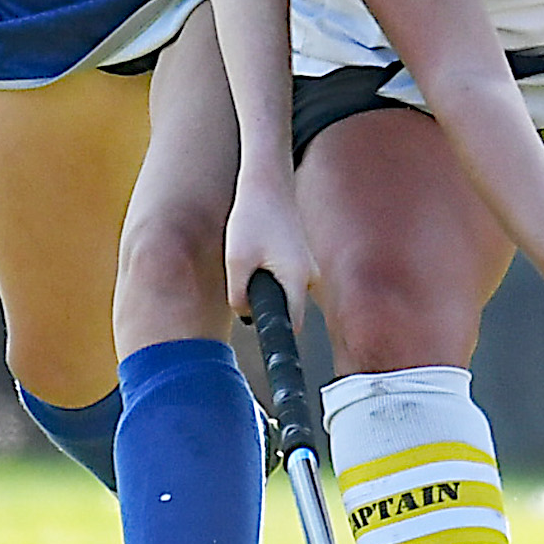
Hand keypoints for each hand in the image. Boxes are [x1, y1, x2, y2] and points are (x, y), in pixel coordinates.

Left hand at [225, 169, 314, 332]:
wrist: (267, 181)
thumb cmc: (251, 219)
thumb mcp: (235, 261)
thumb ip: (239, 296)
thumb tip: (246, 315)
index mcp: (296, 279)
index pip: (291, 325)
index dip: (277, 339)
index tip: (273, 362)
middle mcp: (308, 276)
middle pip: (286, 310)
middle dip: (264, 306)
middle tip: (242, 279)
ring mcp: (306, 265)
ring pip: (284, 292)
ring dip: (265, 286)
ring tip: (248, 256)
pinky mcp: (300, 256)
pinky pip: (284, 278)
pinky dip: (268, 272)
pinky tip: (254, 248)